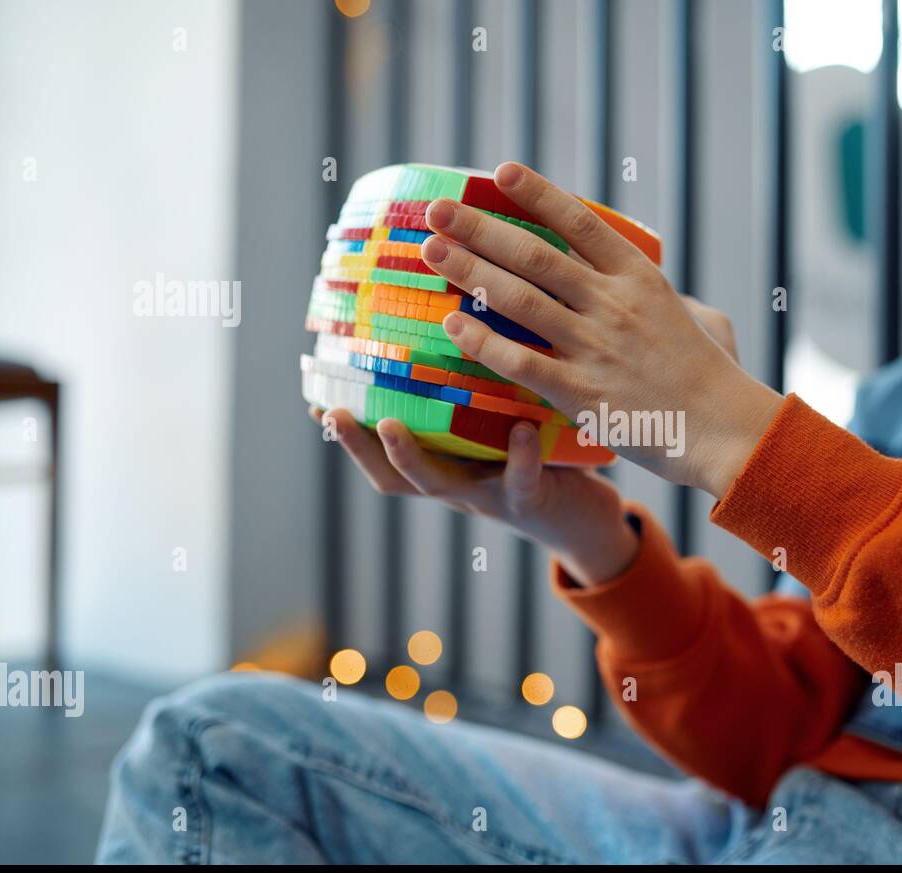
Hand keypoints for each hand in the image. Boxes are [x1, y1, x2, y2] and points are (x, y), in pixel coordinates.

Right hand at [310, 406, 639, 586]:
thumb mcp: (503, 427)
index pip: (382, 454)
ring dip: (411, 458)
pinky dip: (520, 457)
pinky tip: (523, 430)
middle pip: (393, 476)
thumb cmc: (544, 459)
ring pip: (440, 485)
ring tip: (390, 425)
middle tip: (331, 414)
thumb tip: (455, 323)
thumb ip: (476, 394)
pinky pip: (522, 480)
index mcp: (445, 465)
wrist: (588, 521)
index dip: (347, 433)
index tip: (313, 401)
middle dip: (359, 446)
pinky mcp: (532, 501)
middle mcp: (457, 487)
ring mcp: (490, 498)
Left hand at [418, 161, 783, 499]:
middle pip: (534, 254)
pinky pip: (520, 361)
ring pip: (519, 299)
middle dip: (480, 227)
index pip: (580, 222)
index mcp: (640, 278)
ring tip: (431, 252)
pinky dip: (483, 342)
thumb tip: (648, 293)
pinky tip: (454, 326)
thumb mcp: (702, 318)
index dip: (536, 194)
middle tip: (437, 210)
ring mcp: (594, 347)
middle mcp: (612, 304)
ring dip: (470, 271)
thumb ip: (664, 300)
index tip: (500, 172)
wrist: (725, 431)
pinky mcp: (580, 392)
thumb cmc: (715, 377)